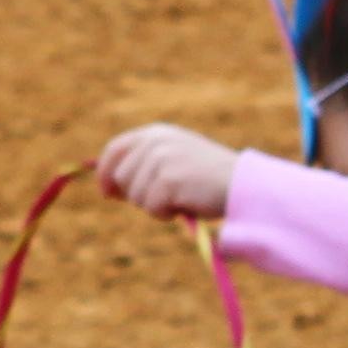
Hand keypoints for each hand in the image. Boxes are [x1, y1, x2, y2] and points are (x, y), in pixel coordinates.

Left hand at [96, 123, 240, 218]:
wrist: (242, 183)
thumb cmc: (209, 178)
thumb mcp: (175, 160)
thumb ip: (145, 166)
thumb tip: (110, 189)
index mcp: (155, 133)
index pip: (115, 149)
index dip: (105, 173)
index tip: (107, 194)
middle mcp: (155, 142)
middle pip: (121, 178)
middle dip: (138, 195)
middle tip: (167, 196)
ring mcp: (161, 159)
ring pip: (136, 197)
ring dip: (155, 206)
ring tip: (182, 198)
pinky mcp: (168, 180)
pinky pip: (152, 209)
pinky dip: (167, 214)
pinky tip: (186, 204)